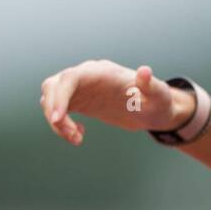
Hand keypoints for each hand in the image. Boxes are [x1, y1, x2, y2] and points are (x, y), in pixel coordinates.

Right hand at [38, 60, 192, 144]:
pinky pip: (57, 110)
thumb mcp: (159, 96)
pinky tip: (79, 136)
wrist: (154, 110)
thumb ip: (152, 86)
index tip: (58, 119)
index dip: (60, 96)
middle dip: (53, 110)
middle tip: (71, 135)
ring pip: (50, 98)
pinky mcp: (79, 101)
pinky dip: (61, 125)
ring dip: (56, 120)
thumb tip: (145, 71)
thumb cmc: (158, 102)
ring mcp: (81, 89)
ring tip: (77, 138)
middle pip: (53, 86)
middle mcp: (87, 76)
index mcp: (102, 72)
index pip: (71, 77)